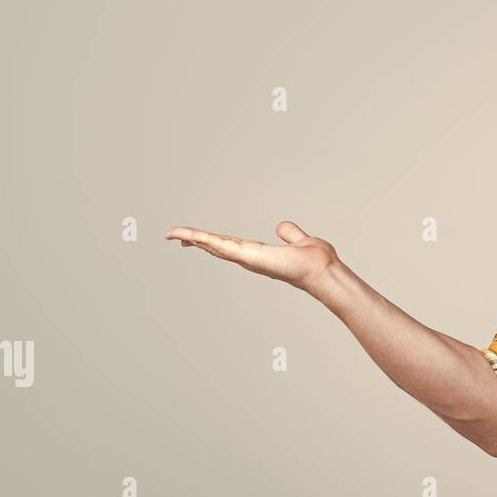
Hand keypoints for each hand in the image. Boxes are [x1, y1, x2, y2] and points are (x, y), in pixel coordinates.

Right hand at [164, 220, 338, 294]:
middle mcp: (249, 258)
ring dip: (193, 238)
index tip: (196, 237)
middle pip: (216, 246)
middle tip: (175, 235)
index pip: (230, 245)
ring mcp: (246, 258)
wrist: (322, 269)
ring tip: (174, 233)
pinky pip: (221, 245)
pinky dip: (204, 239)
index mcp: (258, 253)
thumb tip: (283, 226)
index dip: (212, 240)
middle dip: (195, 240)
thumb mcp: (299, 241)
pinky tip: (189, 236)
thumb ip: (291, 234)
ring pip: (213, 245)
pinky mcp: (248, 256)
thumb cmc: (315, 261)